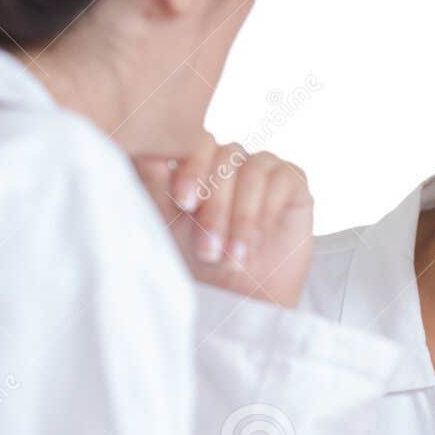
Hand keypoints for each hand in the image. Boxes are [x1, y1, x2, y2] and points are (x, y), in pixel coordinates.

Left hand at [135, 133, 313, 307]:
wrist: (243, 293)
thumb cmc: (201, 257)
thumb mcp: (171, 222)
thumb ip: (156, 183)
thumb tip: (143, 150)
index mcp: (198, 159)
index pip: (196, 141)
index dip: (192, 168)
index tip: (185, 203)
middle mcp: (230, 157)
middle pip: (225, 158)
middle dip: (216, 209)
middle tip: (208, 250)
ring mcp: (262, 165)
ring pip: (252, 172)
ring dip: (241, 219)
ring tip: (233, 258)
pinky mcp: (292, 180)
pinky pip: (280, 181)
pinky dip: (265, 214)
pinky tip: (257, 243)